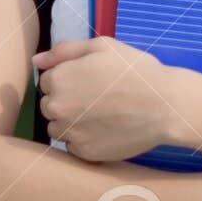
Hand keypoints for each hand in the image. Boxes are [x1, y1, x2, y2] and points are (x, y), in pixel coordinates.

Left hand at [32, 37, 175, 162]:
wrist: (165, 106)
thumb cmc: (135, 70)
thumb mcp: (102, 47)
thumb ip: (64, 51)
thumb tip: (36, 61)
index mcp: (59, 79)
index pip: (47, 81)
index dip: (68, 79)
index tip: (90, 81)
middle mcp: (58, 108)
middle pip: (49, 106)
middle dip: (66, 101)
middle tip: (97, 98)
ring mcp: (70, 133)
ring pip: (58, 128)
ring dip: (71, 122)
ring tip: (100, 115)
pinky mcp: (84, 153)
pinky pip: (73, 146)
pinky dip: (84, 139)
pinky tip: (105, 129)